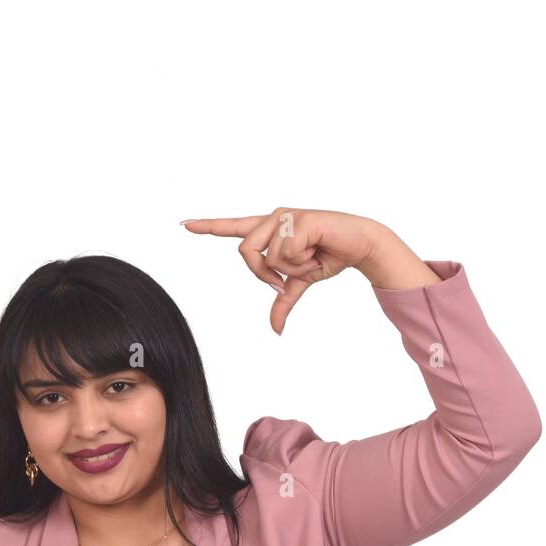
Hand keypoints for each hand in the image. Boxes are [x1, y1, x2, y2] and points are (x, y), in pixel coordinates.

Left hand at [181, 207, 383, 333]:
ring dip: (291, 268)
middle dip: (263, 274)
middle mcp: (273, 218)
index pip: (235, 228)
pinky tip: (318, 251)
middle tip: (285, 279)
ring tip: (312, 258)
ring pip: (267, 256)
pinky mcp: (299, 218)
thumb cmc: (330, 256)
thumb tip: (275, 329)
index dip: (209, 226)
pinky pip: (285, 253)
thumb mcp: (299, 283)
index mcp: (270, 230)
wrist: (360, 246)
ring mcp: (285, 216)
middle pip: (244, 252)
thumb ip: (282, 301)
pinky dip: (302, 262)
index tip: (185, 224)